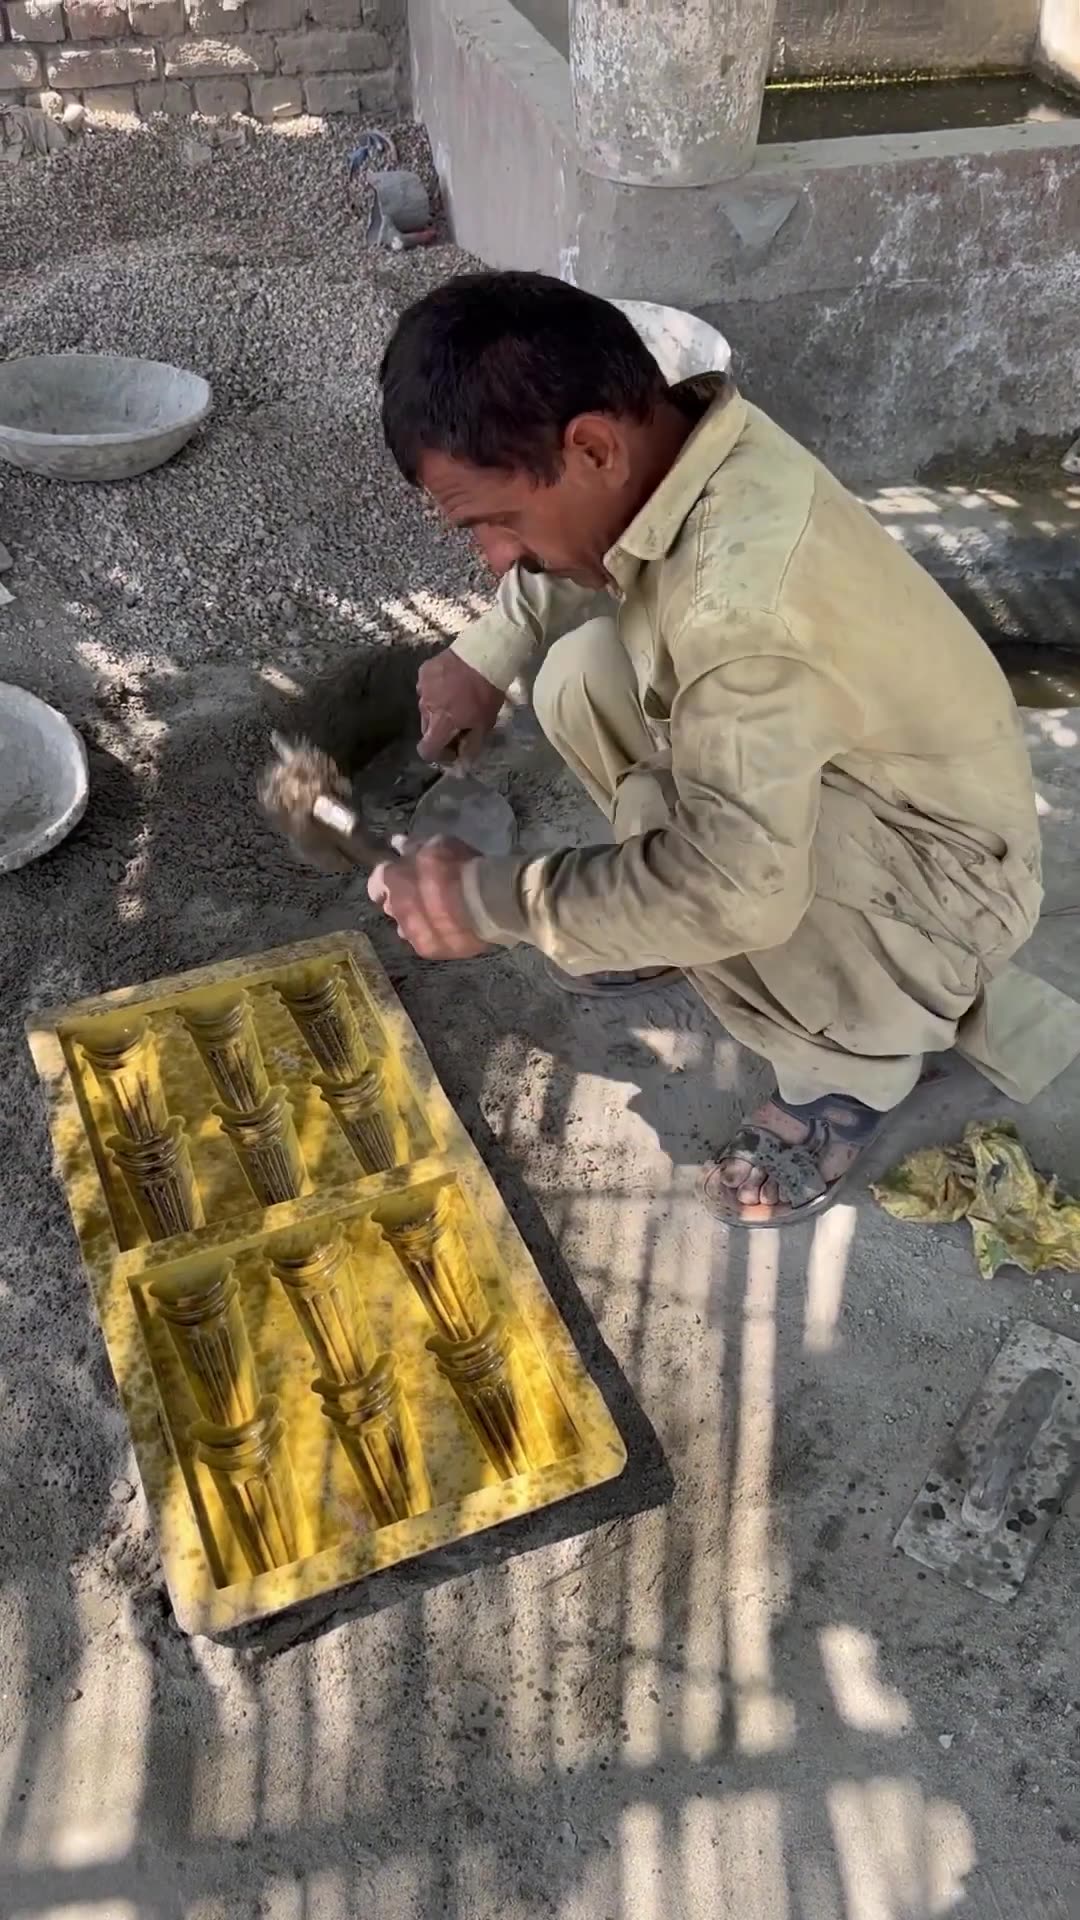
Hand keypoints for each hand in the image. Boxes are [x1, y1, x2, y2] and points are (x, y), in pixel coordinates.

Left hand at [367, 837, 493, 958]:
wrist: (484, 901)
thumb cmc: (458, 866)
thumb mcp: (436, 845)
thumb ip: (413, 847)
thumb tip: (397, 843)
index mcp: (391, 879)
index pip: (376, 882)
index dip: (389, 879)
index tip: (402, 877)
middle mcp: (394, 907)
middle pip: (392, 905)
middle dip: (403, 900)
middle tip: (425, 894)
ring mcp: (409, 931)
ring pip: (406, 926)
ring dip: (417, 920)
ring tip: (440, 914)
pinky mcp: (427, 949)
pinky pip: (425, 940)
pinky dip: (434, 934)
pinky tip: (450, 928)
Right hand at [417, 651, 503, 763]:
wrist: (483, 654)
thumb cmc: (486, 692)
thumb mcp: (485, 723)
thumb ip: (471, 746)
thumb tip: (462, 763)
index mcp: (440, 722)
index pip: (426, 750)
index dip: (439, 755)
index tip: (453, 750)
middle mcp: (425, 707)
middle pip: (427, 729)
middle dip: (441, 731)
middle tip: (459, 723)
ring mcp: (422, 688)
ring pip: (426, 708)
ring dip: (438, 710)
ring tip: (456, 699)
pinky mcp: (423, 671)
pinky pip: (426, 688)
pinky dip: (436, 691)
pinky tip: (451, 683)